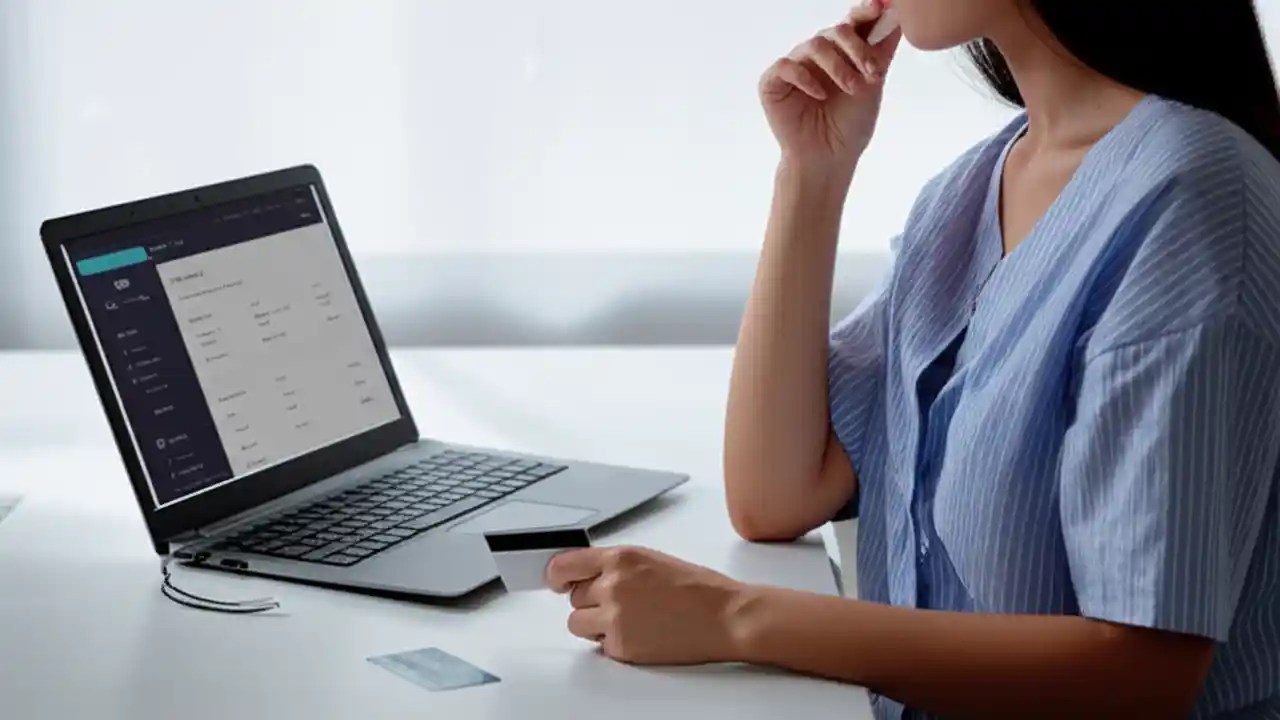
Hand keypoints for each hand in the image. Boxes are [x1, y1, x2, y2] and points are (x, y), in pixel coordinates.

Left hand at [547, 546, 749, 664]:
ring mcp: (615, 617)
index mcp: (621, 558)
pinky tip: (640, 635)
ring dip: (595, 623)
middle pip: (573, 597)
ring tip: (628, 621)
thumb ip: (617, 566)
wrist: (726, 616)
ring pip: (577, 623)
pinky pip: (599, 645)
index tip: (556, 581)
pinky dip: (613, 643)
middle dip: (590, 601)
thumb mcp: (653, 560)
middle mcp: (613, 585)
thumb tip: (588, 574)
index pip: (564, 564)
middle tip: (619, 604)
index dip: (557, 576)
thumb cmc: (700, 589)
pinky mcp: (621, 645)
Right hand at [760, 1, 902, 175]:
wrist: (829, 158)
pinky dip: (805, 78)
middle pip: (835, 31)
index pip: (852, 23)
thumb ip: (882, 49)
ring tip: (851, 89)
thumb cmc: (849, 125)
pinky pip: (786, 65)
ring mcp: (794, 67)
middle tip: (871, 71)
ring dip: (837, 66)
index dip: (864, 11)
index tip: (877, 7)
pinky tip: (818, 95)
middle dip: (856, 48)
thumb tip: (898, 15)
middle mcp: (817, 55)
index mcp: (841, 53)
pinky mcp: (773, 82)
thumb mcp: (874, 83)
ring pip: (814, 45)